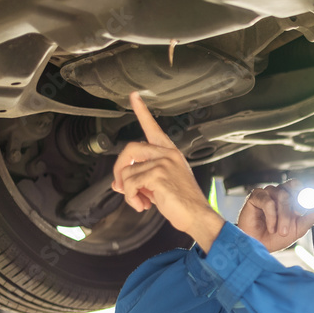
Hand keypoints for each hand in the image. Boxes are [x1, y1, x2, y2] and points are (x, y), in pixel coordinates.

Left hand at [112, 92, 223, 250]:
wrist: (196, 216)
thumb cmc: (181, 203)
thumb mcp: (158, 186)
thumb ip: (139, 179)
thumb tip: (117, 183)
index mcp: (170, 153)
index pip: (153, 128)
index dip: (142, 111)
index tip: (134, 96)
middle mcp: (167, 154)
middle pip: (129, 149)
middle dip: (119, 169)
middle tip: (121, 187)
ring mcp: (163, 162)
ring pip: (128, 172)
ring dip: (128, 191)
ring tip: (140, 202)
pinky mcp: (158, 174)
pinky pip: (130, 184)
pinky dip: (131, 198)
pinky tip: (143, 205)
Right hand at [237, 179, 313, 252]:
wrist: (260, 246)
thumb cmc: (276, 237)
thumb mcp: (297, 230)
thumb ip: (309, 219)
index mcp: (291, 199)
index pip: (302, 187)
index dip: (310, 186)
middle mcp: (280, 193)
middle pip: (293, 188)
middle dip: (297, 203)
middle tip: (298, 213)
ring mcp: (268, 194)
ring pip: (282, 195)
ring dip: (283, 215)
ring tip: (282, 231)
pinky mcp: (255, 197)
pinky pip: (268, 202)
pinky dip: (272, 216)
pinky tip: (271, 227)